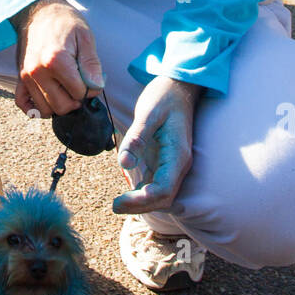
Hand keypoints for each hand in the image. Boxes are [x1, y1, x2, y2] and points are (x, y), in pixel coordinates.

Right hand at [12, 0, 103, 119]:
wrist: (39, 12)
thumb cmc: (65, 22)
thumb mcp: (85, 37)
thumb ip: (92, 64)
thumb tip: (96, 86)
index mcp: (56, 60)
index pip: (79, 93)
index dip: (91, 88)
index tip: (92, 77)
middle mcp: (37, 71)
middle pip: (62, 106)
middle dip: (76, 100)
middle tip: (81, 84)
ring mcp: (26, 76)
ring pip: (46, 110)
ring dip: (59, 104)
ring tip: (66, 88)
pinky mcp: (20, 78)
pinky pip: (24, 104)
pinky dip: (36, 107)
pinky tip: (49, 97)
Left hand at [113, 77, 199, 214]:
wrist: (178, 87)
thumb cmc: (163, 98)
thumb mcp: (147, 113)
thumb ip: (136, 138)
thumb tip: (125, 163)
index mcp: (178, 154)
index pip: (165, 189)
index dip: (145, 200)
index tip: (122, 201)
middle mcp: (179, 164)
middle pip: (164, 197)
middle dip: (141, 206)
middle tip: (115, 205)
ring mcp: (173, 164)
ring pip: (161, 194)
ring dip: (142, 203)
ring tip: (118, 204)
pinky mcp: (166, 161)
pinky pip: (157, 184)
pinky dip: (143, 193)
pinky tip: (128, 193)